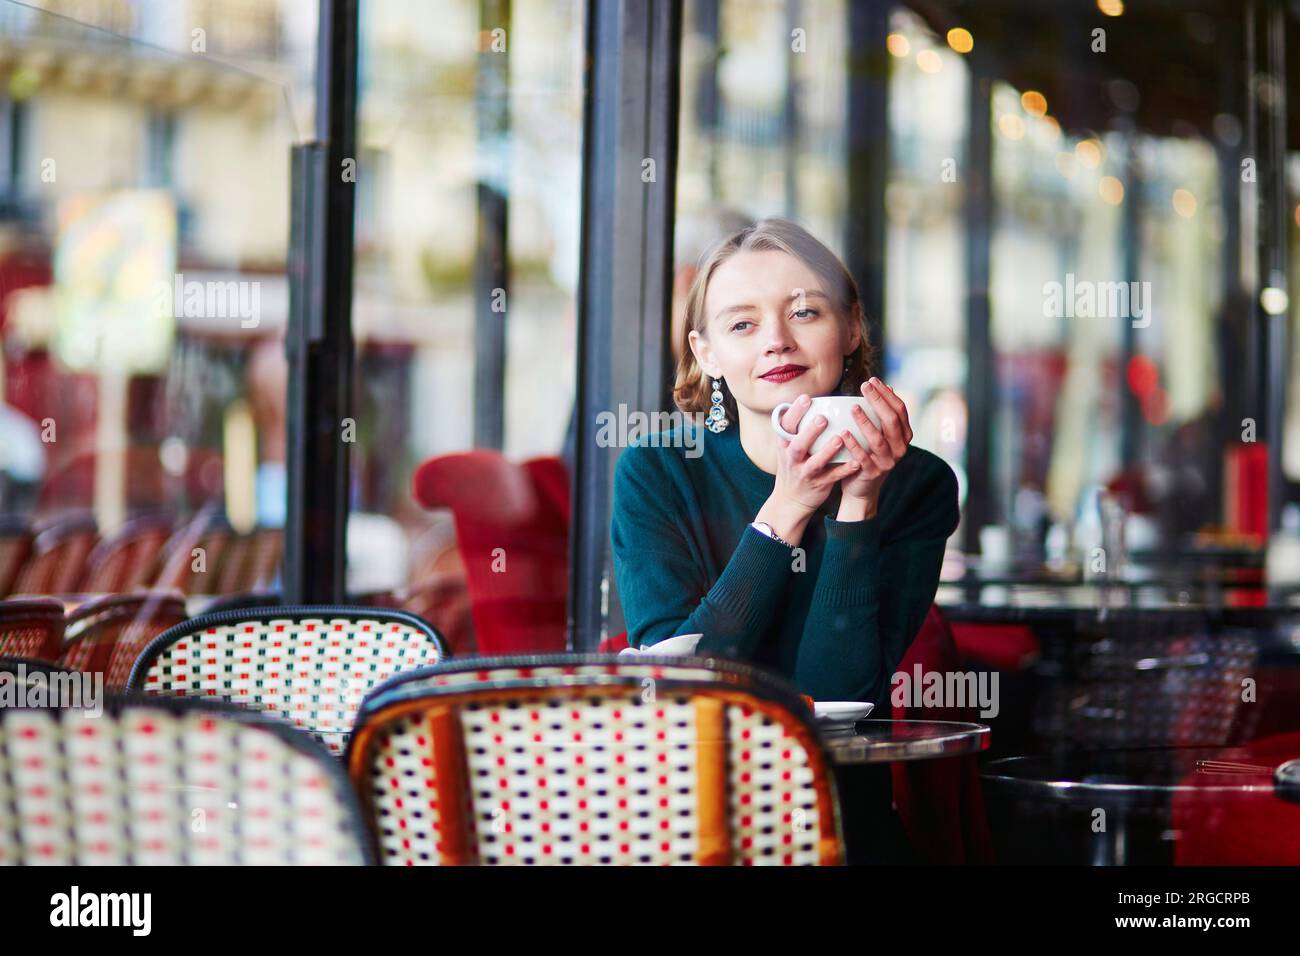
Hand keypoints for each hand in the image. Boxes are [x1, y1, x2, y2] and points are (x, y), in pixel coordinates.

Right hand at [771, 393, 862, 516]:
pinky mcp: (818, 485)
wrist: (790, 500)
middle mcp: (792, 458)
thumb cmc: (795, 464)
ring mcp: (805, 473)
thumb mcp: (788, 446)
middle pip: (798, 444)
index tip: (806, 398)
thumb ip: (798, 427)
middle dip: (809, 432)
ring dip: (827, 451)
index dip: (795, 412)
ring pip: (815, 463)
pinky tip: (856, 462)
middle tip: (823, 418)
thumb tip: (815, 399)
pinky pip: (832, 477)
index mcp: (786, 444)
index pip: (786, 426)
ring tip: (839, 439)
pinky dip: (844, 470)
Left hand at [837, 377, 911, 506]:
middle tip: (864, 386)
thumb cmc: (868, 455)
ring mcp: (888, 462)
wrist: (862, 489)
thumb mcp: (879, 435)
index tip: (873, 380)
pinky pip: (863, 457)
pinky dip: (854, 444)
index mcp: (904, 436)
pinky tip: (844, 432)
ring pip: (878, 439)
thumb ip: (883, 415)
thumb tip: (886, 386)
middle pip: (891, 421)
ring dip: (866, 422)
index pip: (899, 410)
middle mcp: (900, 448)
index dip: (887, 394)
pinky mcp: (873, 473)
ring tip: (853, 407)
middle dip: (878, 401)